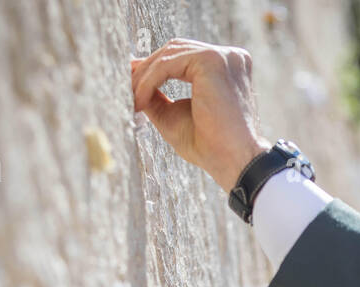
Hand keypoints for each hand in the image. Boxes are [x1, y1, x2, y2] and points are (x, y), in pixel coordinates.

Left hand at [131, 38, 270, 190]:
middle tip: (125, 91)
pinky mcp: (212, 61)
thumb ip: (156, 96)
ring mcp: (223, 56)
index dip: (153, 68)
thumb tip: (131, 80)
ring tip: (132, 100)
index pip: (183, 56)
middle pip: (175, 49)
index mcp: (226, 67)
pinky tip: (141, 101)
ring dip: (144, 76)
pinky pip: (169, 64)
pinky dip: (150, 81)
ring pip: (170, 54)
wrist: (234, 163)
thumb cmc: (209, 146)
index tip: (130, 83)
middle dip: (145, 69)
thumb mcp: (174, 115)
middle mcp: (229, 57)